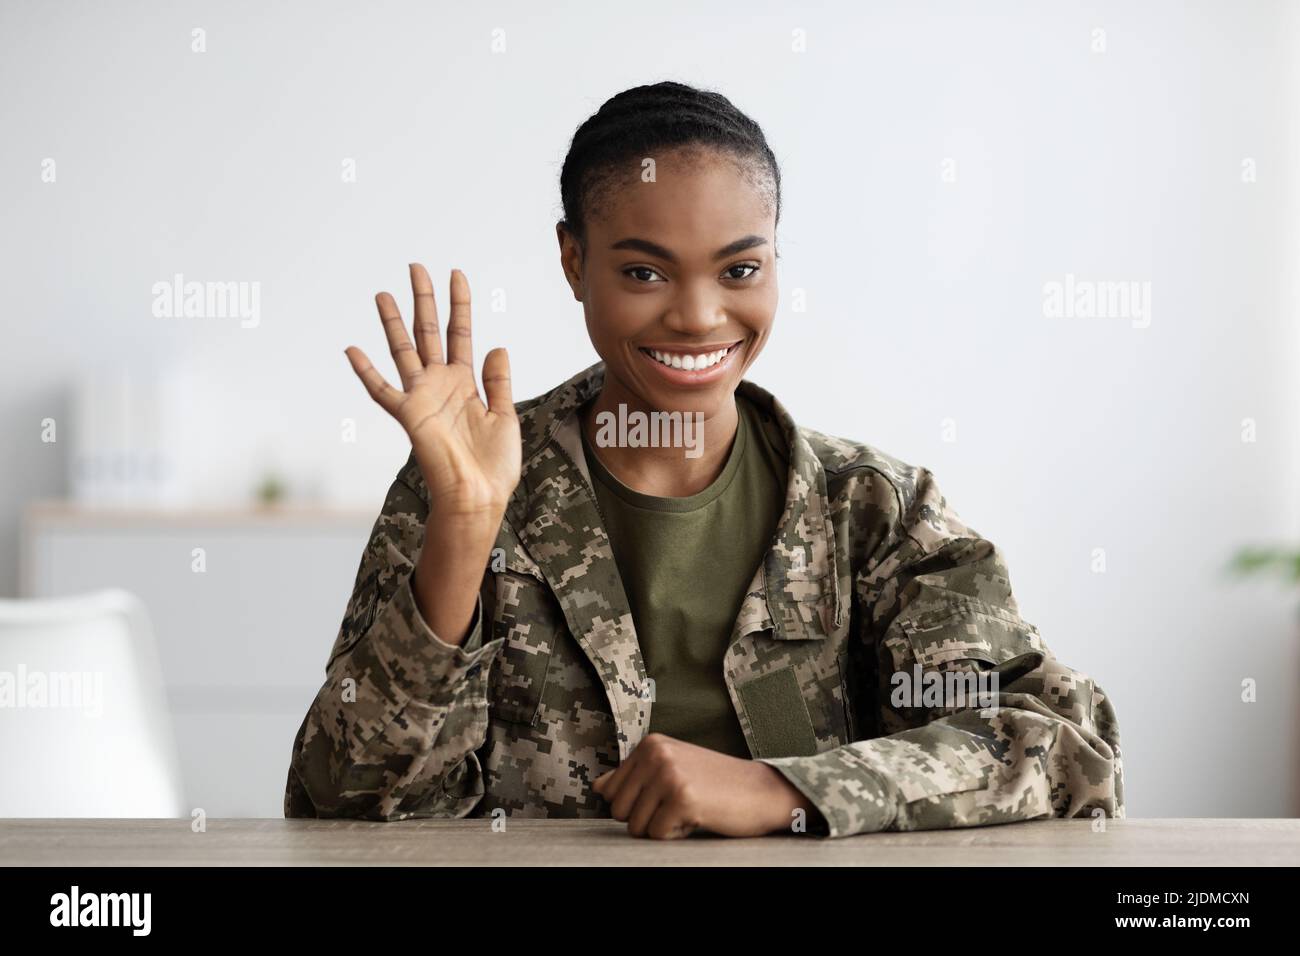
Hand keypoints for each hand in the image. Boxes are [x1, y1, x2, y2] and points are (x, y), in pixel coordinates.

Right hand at [345, 264, 521, 523]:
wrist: (479, 497)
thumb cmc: (493, 466)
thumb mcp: (505, 416)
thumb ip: (498, 381)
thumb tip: (497, 345)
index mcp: (466, 383)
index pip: (461, 334)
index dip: (459, 304)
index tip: (456, 273)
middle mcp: (441, 385)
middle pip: (429, 333)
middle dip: (424, 300)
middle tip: (416, 267)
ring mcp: (423, 398)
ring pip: (404, 351)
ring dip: (393, 323)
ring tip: (383, 294)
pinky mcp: (410, 417)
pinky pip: (383, 391)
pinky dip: (366, 371)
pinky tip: (352, 349)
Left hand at [591, 733, 817, 838]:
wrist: (762, 791)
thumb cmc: (716, 783)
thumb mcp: (671, 769)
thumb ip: (633, 777)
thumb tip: (597, 786)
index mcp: (650, 744)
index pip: (611, 792)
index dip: (637, 805)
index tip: (667, 795)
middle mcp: (655, 753)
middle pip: (619, 811)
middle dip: (646, 819)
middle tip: (679, 805)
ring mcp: (668, 774)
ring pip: (636, 827)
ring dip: (663, 828)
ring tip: (690, 809)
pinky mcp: (682, 799)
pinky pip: (658, 836)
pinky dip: (678, 835)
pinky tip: (699, 817)